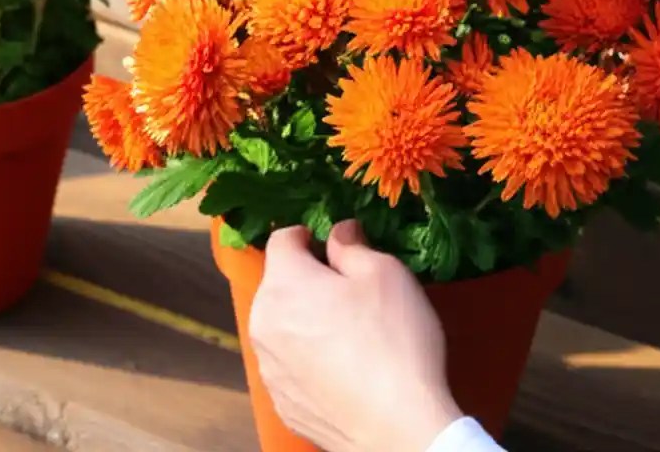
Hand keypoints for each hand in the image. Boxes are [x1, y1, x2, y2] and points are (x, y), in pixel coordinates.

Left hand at [250, 220, 461, 451]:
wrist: (396, 427)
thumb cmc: (393, 341)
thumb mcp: (385, 274)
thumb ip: (352, 246)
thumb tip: (338, 232)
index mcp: (284, 283)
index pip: (281, 240)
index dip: (308, 235)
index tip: (334, 246)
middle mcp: (262, 322)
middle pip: (278, 285)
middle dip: (307, 281)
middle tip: (351, 293)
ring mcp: (269, 367)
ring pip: (282, 326)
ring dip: (305, 321)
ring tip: (350, 335)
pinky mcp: (281, 402)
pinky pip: (290, 365)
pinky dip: (309, 360)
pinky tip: (344, 370)